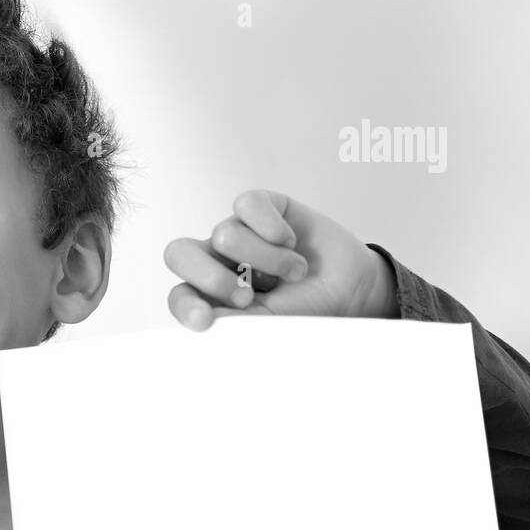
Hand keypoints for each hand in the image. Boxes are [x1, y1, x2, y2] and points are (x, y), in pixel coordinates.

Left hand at [163, 189, 397, 330]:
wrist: (351, 289)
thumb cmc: (307, 309)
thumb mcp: (271, 324)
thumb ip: (235, 323)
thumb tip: (205, 320)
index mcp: (210, 294)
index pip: (179, 295)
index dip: (185, 306)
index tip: (204, 321)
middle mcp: (217, 261)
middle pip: (178, 253)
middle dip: (210, 277)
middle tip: (246, 296)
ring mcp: (238, 231)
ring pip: (224, 234)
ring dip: (267, 259)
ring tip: (294, 273)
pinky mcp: (261, 206)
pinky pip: (247, 205)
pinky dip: (272, 228)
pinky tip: (291, 242)